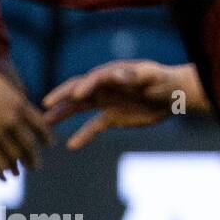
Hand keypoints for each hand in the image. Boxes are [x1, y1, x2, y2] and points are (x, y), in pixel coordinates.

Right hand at [0, 69, 49, 178]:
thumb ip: (14, 99)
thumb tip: (28, 110)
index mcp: (18, 104)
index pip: (39, 125)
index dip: (45, 137)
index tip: (49, 145)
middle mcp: (10, 120)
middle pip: (28, 144)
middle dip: (33, 158)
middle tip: (36, 166)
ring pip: (13, 156)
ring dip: (17, 167)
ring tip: (18, 173)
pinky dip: (0, 172)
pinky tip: (3, 176)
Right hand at [43, 60, 198, 148]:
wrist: (173, 96)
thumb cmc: (163, 81)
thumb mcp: (152, 76)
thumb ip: (135, 75)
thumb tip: (117, 74)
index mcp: (113, 74)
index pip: (94, 78)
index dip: (85, 86)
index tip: (75, 95)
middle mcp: (104, 87)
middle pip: (79, 91)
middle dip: (62, 98)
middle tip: (45, 106)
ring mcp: (106, 102)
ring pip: (79, 108)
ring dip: (62, 115)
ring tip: (45, 123)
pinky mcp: (111, 117)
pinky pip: (93, 127)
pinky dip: (82, 135)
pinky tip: (71, 145)